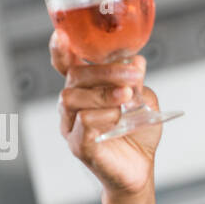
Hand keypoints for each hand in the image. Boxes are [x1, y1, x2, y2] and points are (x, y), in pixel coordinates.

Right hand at [53, 30, 161, 195]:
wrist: (141, 168)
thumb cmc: (138, 134)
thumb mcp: (143, 101)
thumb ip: (136, 82)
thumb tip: (136, 61)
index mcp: (85, 89)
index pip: (66, 65)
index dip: (61, 49)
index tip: (62, 35)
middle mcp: (72, 105)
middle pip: (74, 76)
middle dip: (104, 71)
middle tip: (133, 75)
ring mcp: (71, 125)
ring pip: (72, 97)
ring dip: (103, 92)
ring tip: (126, 98)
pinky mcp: (78, 145)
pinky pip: (82, 122)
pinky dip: (102, 116)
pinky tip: (118, 119)